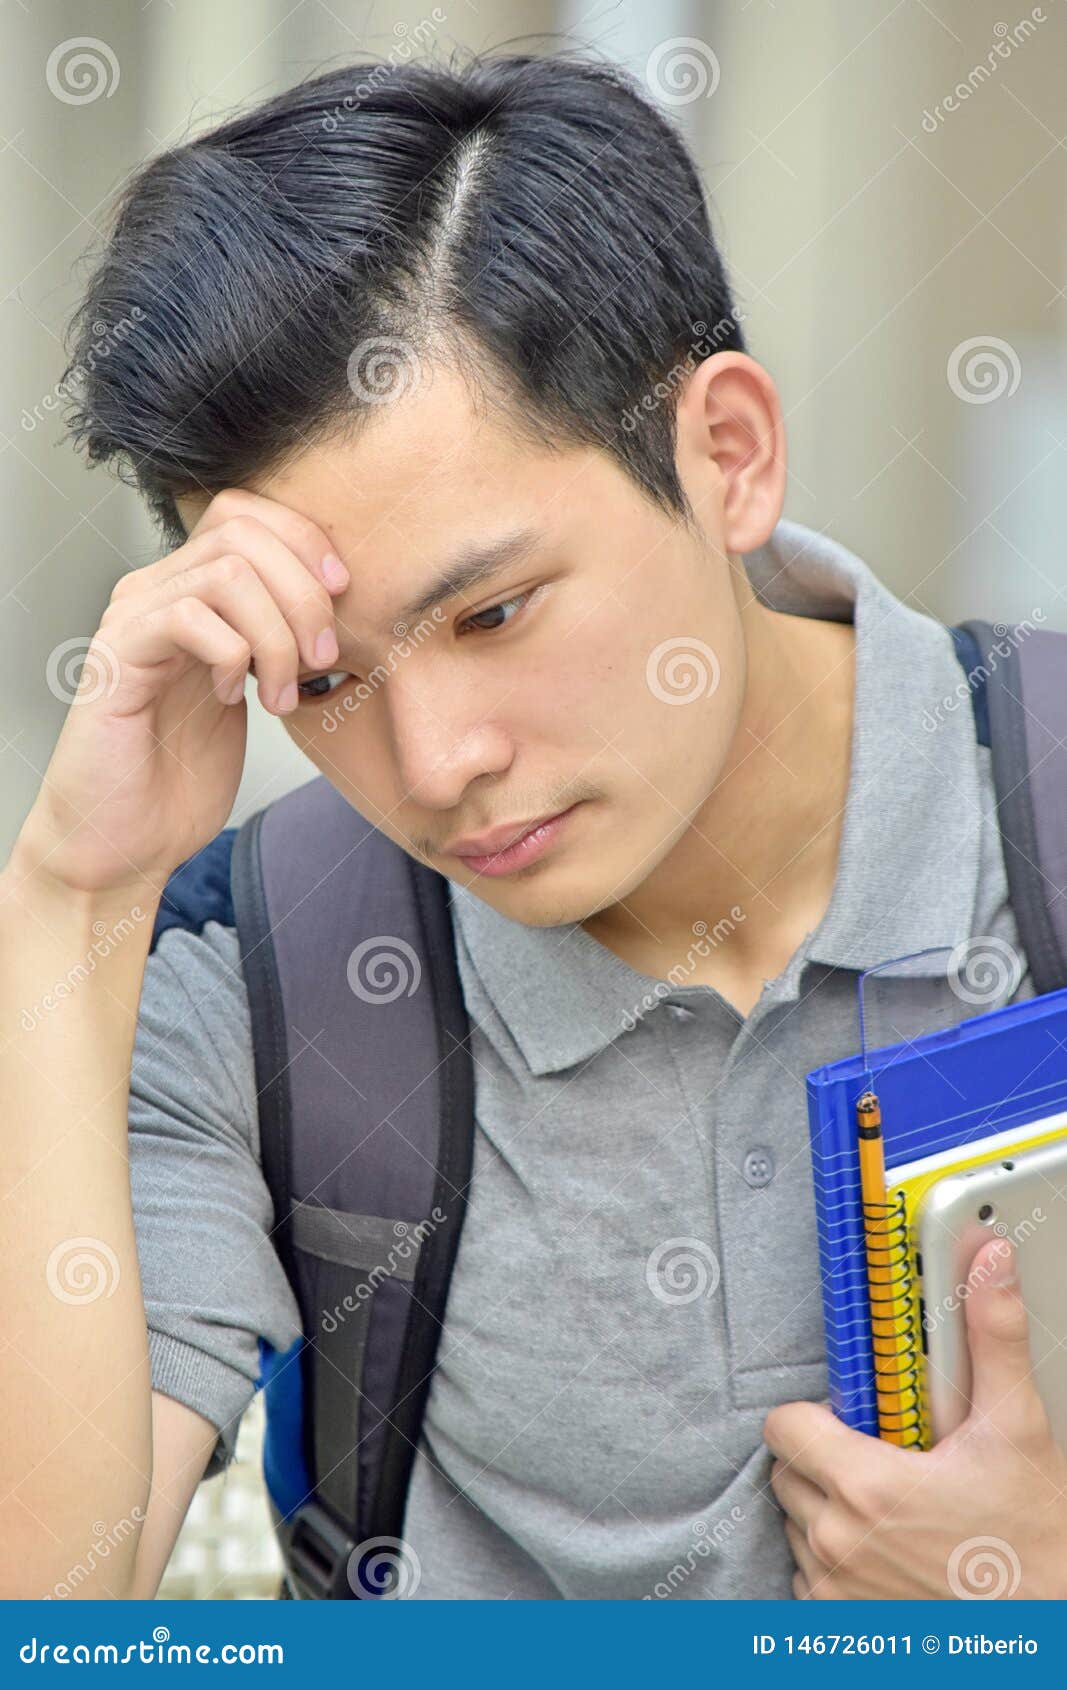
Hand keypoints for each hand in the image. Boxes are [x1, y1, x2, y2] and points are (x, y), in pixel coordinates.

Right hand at [14, 488, 348, 898]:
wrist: (127, 840)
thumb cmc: (186, 771)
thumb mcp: (253, 688)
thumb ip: (278, 635)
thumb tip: (341, 600)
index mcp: (188, 588)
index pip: (245, 512)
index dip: (305, 541)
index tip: (344, 597)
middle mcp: (155, 590)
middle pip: (242, 532)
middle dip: (304, 593)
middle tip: (322, 659)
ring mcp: (132, 618)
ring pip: (227, 573)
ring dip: (277, 635)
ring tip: (281, 694)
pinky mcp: (118, 657)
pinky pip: (189, 617)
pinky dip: (233, 655)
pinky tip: (233, 697)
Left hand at [763, 1235, 1066, 1598]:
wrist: (1053, 1629)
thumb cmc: (1035, 1540)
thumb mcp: (1017, 1427)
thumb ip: (993, 1335)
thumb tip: (988, 1259)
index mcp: (868, 1487)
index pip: (784, 1426)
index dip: (814, 1414)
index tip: (851, 1418)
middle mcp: (839, 1543)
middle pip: (787, 1472)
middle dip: (823, 1458)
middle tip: (884, 1460)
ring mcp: (837, 1591)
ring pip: (797, 1523)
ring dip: (829, 1510)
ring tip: (893, 1510)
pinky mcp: (840, 1627)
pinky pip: (808, 1576)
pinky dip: (837, 1562)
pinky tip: (889, 1553)